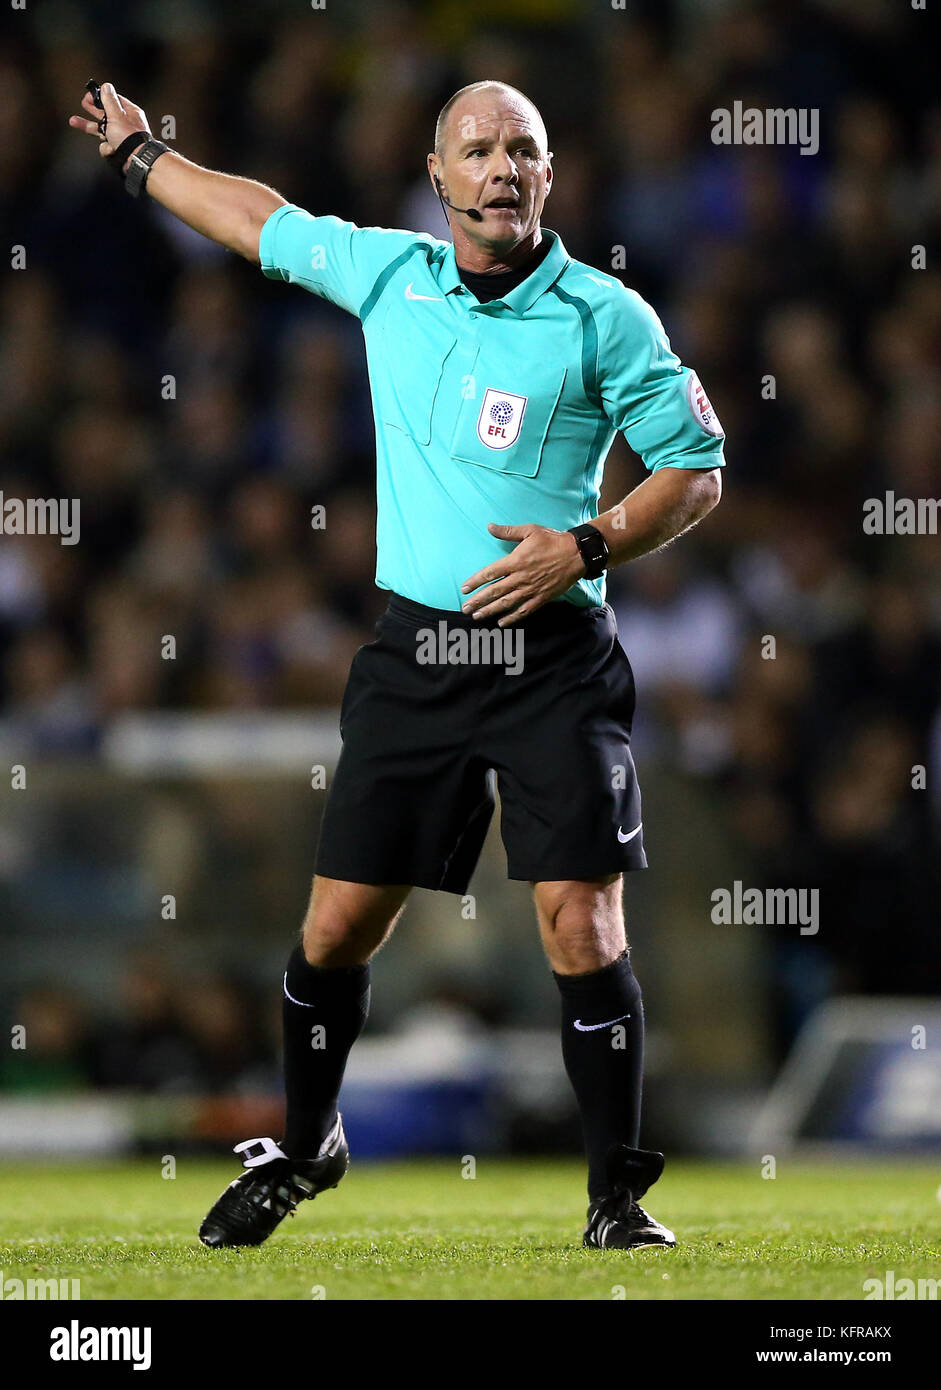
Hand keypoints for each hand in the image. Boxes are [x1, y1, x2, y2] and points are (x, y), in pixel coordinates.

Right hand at [68, 82, 151, 171]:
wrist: (137, 161)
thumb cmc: (129, 137)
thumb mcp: (117, 115)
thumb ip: (110, 101)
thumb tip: (107, 86)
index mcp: (129, 112)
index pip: (113, 101)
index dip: (100, 98)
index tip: (89, 96)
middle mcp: (125, 124)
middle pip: (105, 114)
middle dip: (92, 110)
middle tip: (84, 104)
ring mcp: (121, 137)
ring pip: (102, 130)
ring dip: (88, 126)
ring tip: (73, 121)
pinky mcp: (117, 149)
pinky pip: (106, 146)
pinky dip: (107, 148)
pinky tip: (111, 149)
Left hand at [460, 523, 585, 625]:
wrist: (577, 554)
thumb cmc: (553, 540)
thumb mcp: (530, 530)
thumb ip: (508, 531)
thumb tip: (490, 527)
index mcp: (516, 561)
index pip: (490, 573)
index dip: (475, 582)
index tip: (464, 589)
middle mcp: (521, 577)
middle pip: (494, 591)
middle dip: (478, 601)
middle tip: (465, 608)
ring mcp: (531, 589)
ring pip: (506, 603)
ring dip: (490, 611)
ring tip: (477, 616)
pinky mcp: (542, 597)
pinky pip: (524, 610)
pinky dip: (512, 618)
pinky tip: (501, 622)